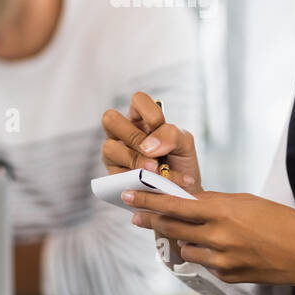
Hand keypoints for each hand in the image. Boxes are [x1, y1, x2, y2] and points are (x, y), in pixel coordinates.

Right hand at [102, 92, 203, 266]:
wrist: (182, 194)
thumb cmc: (181, 163)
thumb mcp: (184, 144)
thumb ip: (171, 135)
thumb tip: (148, 146)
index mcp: (142, 119)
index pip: (137, 100)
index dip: (146, 110)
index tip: (159, 124)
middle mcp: (124, 134)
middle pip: (110, 119)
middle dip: (133, 136)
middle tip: (153, 152)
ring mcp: (116, 154)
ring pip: (109, 147)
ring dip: (136, 160)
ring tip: (157, 172)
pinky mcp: (114, 176)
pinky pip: (116, 173)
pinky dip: (139, 180)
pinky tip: (155, 184)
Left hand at [122, 188, 294, 289]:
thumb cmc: (279, 220)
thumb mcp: (245, 201)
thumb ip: (213, 201)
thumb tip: (186, 197)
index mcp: (221, 211)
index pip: (174, 205)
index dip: (148, 201)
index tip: (129, 195)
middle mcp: (216, 236)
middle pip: (171, 227)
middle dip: (152, 220)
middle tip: (137, 215)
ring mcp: (220, 259)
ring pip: (184, 248)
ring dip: (182, 238)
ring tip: (194, 231)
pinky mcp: (226, 276)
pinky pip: (204, 262)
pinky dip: (204, 253)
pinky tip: (219, 247)